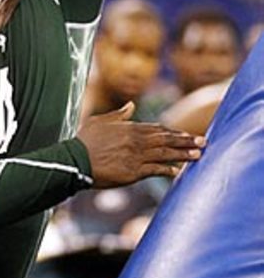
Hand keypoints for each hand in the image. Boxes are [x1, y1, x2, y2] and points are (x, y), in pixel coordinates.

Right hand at [77, 103, 204, 188]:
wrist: (74, 161)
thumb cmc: (83, 142)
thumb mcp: (100, 121)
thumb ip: (118, 115)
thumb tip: (131, 105)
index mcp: (129, 128)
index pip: (157, 129)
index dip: (173, 133)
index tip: (186, 135)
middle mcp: (136, 141)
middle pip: (166, 140)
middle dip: (185, 141)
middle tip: (202, 142)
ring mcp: (136, 157)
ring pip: (165, 154)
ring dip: (183, 154)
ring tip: (198, 155)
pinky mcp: (133, 172)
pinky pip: (155, 170)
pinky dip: (167, 170)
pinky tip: (177, 171)